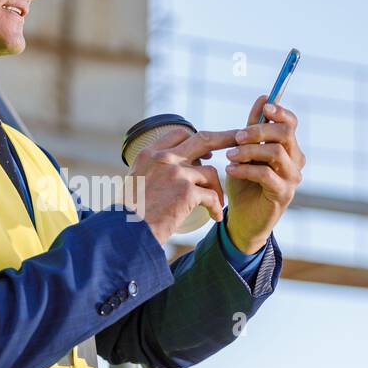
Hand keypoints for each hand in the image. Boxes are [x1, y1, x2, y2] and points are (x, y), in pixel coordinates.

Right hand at [123, 126, 240, 246]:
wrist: (126, 233)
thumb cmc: (130, 215)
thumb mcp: (136, 183)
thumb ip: (153, 172)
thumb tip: (171, 172)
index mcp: (150, 154)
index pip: (179, 133)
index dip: (197, 140)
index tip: (208, 151)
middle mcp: (163, 158)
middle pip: (202, 139)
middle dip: (225, 138)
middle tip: (241, 142)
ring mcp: (175, 172)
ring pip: (210, 172)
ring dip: (217, 189)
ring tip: (217, 205)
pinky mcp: (186, 191)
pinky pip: (211, 196)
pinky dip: (216, 207)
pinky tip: (215, 217)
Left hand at [222, 96, 303, 253]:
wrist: (243, 219)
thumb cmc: (244, 183)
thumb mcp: (245, 152)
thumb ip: (253, 128)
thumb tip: (263, 98)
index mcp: (289, 148)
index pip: (291, 123)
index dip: (279, 112)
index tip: (264, 107)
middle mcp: (296, 161)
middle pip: (285, 133)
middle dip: (259, 130)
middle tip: (237, 137)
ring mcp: (293, 178)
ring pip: (276, 152)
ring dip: (249, 151)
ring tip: (229, 156)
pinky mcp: (284, 194)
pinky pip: (266, 174)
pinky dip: (246, 169)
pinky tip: (231, 170)